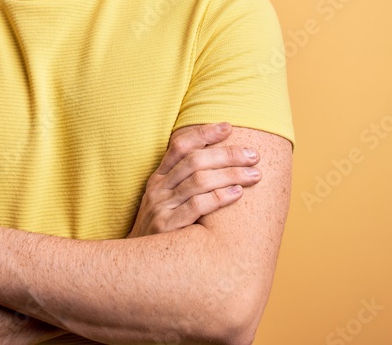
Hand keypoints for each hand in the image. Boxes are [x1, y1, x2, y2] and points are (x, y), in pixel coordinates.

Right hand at [127, 122, 260, 237]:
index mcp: (158, 178)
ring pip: (199, 181)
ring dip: (230, 174)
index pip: (179, 146)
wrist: (136, 266)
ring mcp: (161, 207)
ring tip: (255, 174)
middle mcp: (158, 189)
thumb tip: (220, 162)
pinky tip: (238, 193)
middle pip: (194, 161)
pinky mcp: (167, 227)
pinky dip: (219, 197)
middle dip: (227, 154)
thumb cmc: (161, 231)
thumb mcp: (165, 202)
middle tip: (254, 154)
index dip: (203, 133)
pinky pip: (197, 206)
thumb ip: (185, 183)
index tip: (228, 126)